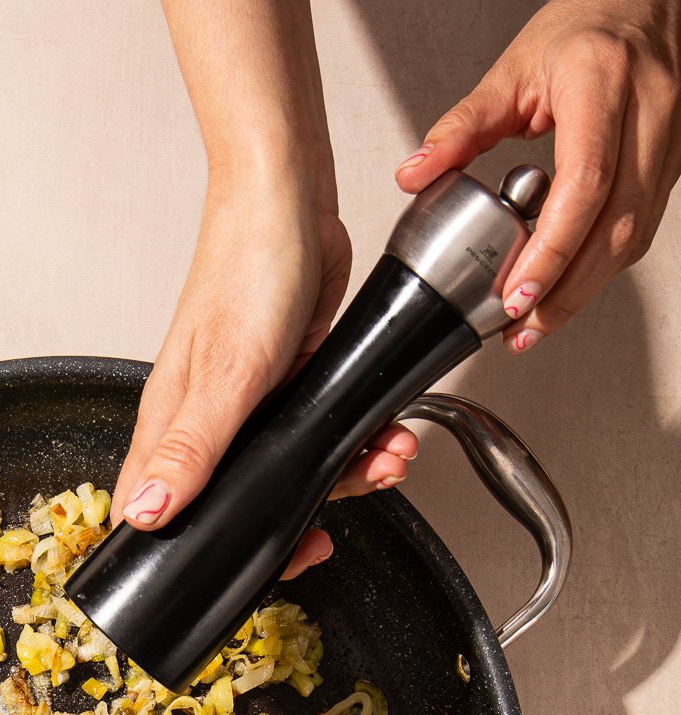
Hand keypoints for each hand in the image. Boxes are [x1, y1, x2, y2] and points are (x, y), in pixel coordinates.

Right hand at [113, 179, 419, 575]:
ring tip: (384, 462)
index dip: (195, 559)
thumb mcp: (225, 375)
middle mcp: (206, 426)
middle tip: (329, 532)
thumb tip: (146, 517)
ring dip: (345, 480)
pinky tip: (387, 437)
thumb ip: (191, 452)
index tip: (250, 574)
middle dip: (293, 524)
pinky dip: (360, 444)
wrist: (292, 198)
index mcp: (170, 431)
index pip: (157, 518)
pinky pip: (325, 436)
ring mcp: (252, 409)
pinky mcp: (293, 387)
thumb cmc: (244, 267)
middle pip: (240, 508)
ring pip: (294, 474)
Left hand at [396, 0, 680, 351]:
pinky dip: (601, 265)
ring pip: (634, 236)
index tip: (515, 293)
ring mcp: (669, 140)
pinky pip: (641, 227)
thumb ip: (462, 126)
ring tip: (534, 322)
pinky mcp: (672, 163)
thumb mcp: (513, 68)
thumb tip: (415, 172)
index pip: (584, 184)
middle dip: (564, 290)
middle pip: (614, 226)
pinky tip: (565, 285)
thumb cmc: (586, 26)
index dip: (550, 250)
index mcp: (603, 83)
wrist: (644, 1)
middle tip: (520, 326)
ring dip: (583, 290)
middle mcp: (648, 111)